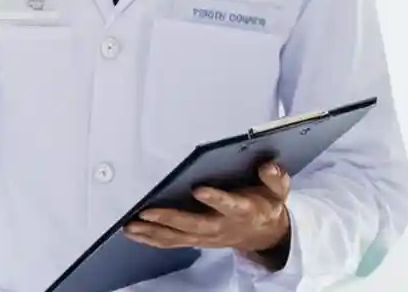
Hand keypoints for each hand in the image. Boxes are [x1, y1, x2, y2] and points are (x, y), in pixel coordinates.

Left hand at [124, 162, 292, 268]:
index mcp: (243, 210)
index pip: (229, 205)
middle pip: (195, 224)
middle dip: (170, 219)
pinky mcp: (196, 239)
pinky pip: (172, 242)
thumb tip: (267, 166)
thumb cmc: (265, 206)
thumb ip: (274, 178)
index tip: (199, 188)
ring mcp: (207, 236)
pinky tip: (134, 234)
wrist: (265, 235)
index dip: (216, 198)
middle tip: (147, 212)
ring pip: (179, 237)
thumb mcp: (277, 191)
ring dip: (153, 232)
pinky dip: (152, 239)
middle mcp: (222, 225)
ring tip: (130, 226)